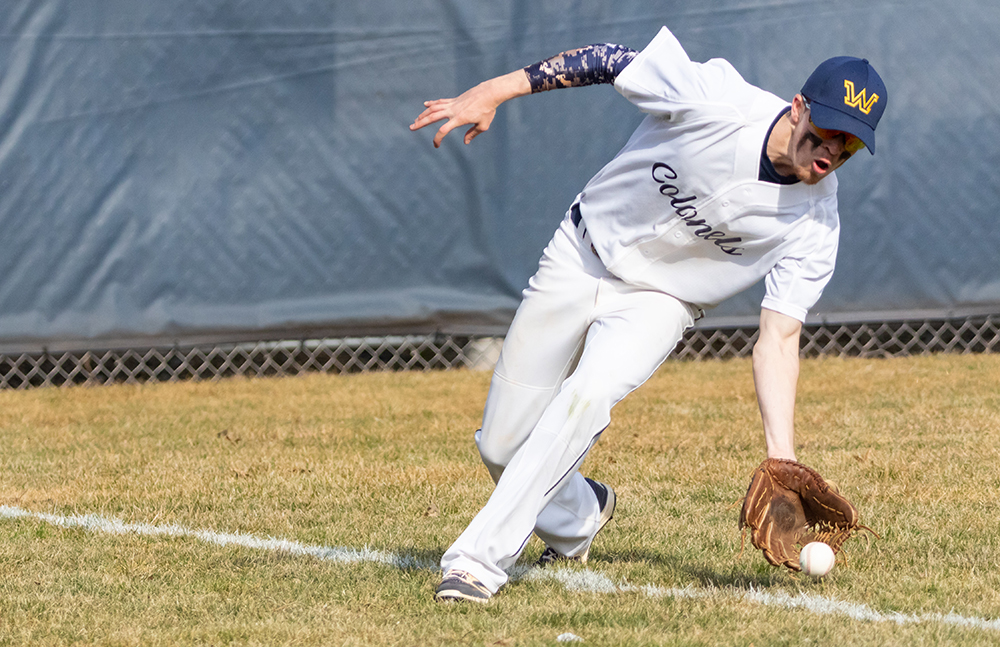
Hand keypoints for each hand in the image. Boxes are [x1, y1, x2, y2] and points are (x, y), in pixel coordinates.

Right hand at [409, 70, 530, 147]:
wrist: (489, 93)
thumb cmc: (488, 110)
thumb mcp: (483, 126)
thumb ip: (472, 134)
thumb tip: (465, 142)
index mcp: (459, 119)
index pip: (443, 130)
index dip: (437, 138)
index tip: (436, 145)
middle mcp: (453, 111)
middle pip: (433, 117)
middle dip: (421, 123)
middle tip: (411, 128)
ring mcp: (452, 104)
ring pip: (434, 108)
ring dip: (424, 114)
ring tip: (416, 120)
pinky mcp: (454, 100)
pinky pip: (440, 102)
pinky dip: (432, 104)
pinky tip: (425, 105)